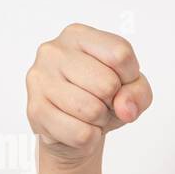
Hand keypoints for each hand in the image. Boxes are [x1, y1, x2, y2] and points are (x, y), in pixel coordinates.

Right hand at [25, 22, 152, 166]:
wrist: (73, 129)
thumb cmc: (103, 99)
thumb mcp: (132, 89)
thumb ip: (139, 93)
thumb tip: (124, 108)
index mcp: (78, 35)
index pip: (120, 53)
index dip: (130, 76)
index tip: (120, 82)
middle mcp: (54, 51)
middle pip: (107, 84)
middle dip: (113, 102)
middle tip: (101, 102)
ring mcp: (40, 79)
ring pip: (92, 110)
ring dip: (100, 121)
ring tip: (90, 115)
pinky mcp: (35, 110)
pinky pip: (80, 134)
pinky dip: (89, 138)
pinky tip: (77, 127)